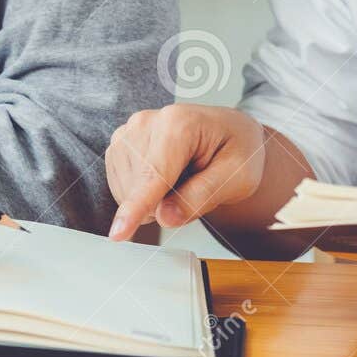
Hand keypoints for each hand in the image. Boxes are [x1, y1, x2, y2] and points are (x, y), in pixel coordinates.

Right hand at [104, 105, 266, 240]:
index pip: (154, 174)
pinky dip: (141, 195)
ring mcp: (128, 132)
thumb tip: (165, 217)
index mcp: (179, 124)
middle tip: (195, 186)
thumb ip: (203, 196)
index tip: (118, 233)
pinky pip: (121, 188)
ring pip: (126, 191)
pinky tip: (164, 180)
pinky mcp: (119, 145)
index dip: (137, 207)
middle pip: (139, 187)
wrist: (228, 132)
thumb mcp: (238, 177)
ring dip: (152, 200)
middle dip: (163, 203)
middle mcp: (146, 122)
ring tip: (182, 179)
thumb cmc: (237, 149)